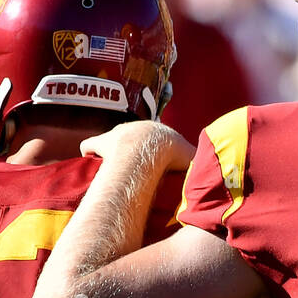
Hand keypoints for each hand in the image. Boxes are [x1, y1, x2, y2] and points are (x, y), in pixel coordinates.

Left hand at [80, 120, 194, 170]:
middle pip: (132, 138)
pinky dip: (90, 150)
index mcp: (155, 132)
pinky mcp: (102, 142)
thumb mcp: (192, 157)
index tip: (154, 162)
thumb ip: (197, 162)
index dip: (154, 151)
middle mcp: (135, 128)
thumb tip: (207, 169)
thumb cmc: (174, 153)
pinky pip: (91, 144)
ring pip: (110, 140)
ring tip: (113, 167)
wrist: (154, 148)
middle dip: (132, 150)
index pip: (154, 139)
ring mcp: (117, 134)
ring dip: (111, 152)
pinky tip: (91, 159)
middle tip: (135, 167)